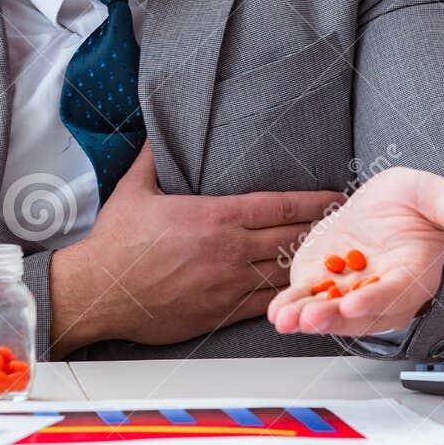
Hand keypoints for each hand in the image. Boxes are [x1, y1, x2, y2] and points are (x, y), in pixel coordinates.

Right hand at [47, 141, 342, 355]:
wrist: (98, 291)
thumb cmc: (114, 242)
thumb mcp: (134, 190)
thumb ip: (152, 159)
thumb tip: (155, 132)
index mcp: (215, 216)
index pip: (278, 206)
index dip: (312, 202)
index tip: (335, 197)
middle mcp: (228, 250)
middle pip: (290, 239)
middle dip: (321, 232)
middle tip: (345, 227)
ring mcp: (226, 284)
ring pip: (282, 273)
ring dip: (308, 266)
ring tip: (332, 261)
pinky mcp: (219, 312)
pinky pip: (264, 304)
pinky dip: (286, 297)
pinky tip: (302, 294)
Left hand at [267, 167, 443, 336]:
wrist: (382, 204)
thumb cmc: (414, 202)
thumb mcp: (437, 196)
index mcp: (413, 275)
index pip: (397, 292)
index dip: (378, 298)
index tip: (357, 303)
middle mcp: (381, 292)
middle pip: (360, 313)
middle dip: (335, 318)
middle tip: (312, 317)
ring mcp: (349, 292)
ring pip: (330, 313)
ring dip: (308, 319)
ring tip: (287, 319)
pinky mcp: (323, 285)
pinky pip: (307, 301)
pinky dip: (291, 308)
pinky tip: (277, 313)